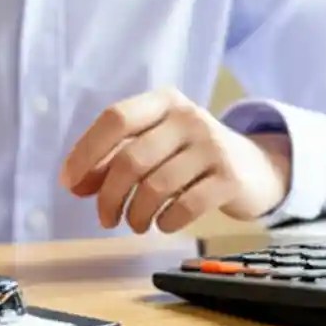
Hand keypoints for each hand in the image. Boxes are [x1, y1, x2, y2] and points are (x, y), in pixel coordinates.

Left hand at [60, 87, 291, 233]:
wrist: (255, 168)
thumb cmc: (189, 157)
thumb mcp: (154, 146)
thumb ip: (113, 159)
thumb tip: (75, 184)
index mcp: (163, 101)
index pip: (115, 119)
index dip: (86, 152)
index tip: (70, 184)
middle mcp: (188, 117)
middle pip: (131, 158)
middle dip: (109, 196)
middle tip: (106, 218)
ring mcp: (212, 146)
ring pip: (156, 186)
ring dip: (135, 214)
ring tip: (134, 223)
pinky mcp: (230, 178)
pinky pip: (185, 207)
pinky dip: (165, 222)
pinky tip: (162, 224)